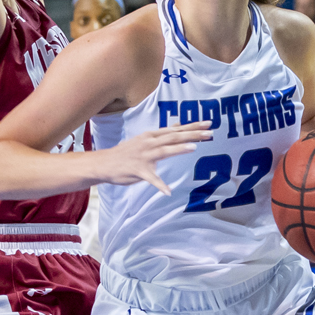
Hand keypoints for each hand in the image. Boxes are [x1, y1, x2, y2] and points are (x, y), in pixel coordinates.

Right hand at [96, 125, 212, 194]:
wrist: (104, 163)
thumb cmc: (127, 152)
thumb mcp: (145, 138)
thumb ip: (162, 134)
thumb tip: (178, 125)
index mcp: (152, 136)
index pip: (176, 129)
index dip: (192, 126)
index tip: (208, 124)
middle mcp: (149, 143)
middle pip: (173, 137)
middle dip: (192, 134)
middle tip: (209, 133)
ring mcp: (143, 156)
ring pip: (164, 151)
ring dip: (178, 149)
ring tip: (194, 147)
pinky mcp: (138, 170)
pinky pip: (150, 179)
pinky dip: (159, 185)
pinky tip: (168, 191)